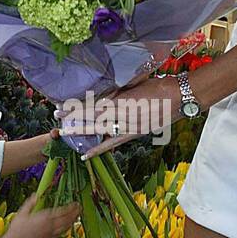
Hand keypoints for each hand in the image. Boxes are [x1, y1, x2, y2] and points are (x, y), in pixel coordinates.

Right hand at [3, 194, 79, 237]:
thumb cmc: (16, 230)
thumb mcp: (21, 213)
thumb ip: (30, 203)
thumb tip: (36, 195)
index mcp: (44, 218)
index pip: (62, 211)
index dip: (71, 207)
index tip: (76, 203)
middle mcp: (50, 227)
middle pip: (67, 219)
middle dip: (75, 213)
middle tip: (80, 208)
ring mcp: (50, 235)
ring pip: (65, 227)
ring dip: (72, 221)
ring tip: (76, 216)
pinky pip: (61, 234)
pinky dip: (66, 229)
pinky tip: (67, 227)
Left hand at [57, 77, 182, 159]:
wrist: (180, 96)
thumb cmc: (160, 85)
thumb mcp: (136, 82)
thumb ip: (119, 89)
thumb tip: (105, 91)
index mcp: (121, 99)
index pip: (92, 103)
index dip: (76, 106)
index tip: (62, 105)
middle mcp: (122, 114)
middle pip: (92, 116)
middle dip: (73, 117)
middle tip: (56, 117)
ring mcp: (128, 126)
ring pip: (99, 129)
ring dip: (81, 132)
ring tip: (64, 133)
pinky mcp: (134, 134)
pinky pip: (113, 143)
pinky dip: (98, 149)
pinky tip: (85, 155)